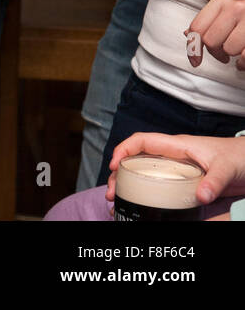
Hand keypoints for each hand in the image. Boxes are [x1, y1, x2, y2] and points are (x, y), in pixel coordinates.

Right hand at [106, 132, 244, 205]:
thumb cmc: (240, 157)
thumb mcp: (227, 168)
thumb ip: (214, 181)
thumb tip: (200, 197)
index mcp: (177, 146)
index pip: (142, 141)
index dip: (123, 150)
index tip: (113, 165)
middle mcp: (173, 156)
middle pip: (137, 160)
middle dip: (119, 174)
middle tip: (113, 193)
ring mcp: (177, 169)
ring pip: (145, 173)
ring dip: (129, 184)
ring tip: (119, 200)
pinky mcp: (184, 181)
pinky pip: (159, 184)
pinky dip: (145, 193)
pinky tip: (142, 203)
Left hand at [186, 0, 244, 68]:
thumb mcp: (232, 1)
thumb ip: (212, 16)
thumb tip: (188, 35)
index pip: (198, 26)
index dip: (194, 46)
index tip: (196, 59)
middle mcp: (237, 6)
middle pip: (210, 40)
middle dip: (215, 53)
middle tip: (222, 55)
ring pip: (229, 49)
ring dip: (232, 56)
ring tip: (238, 54)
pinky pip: (244, 56)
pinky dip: (243, 64)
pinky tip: (243, 62)